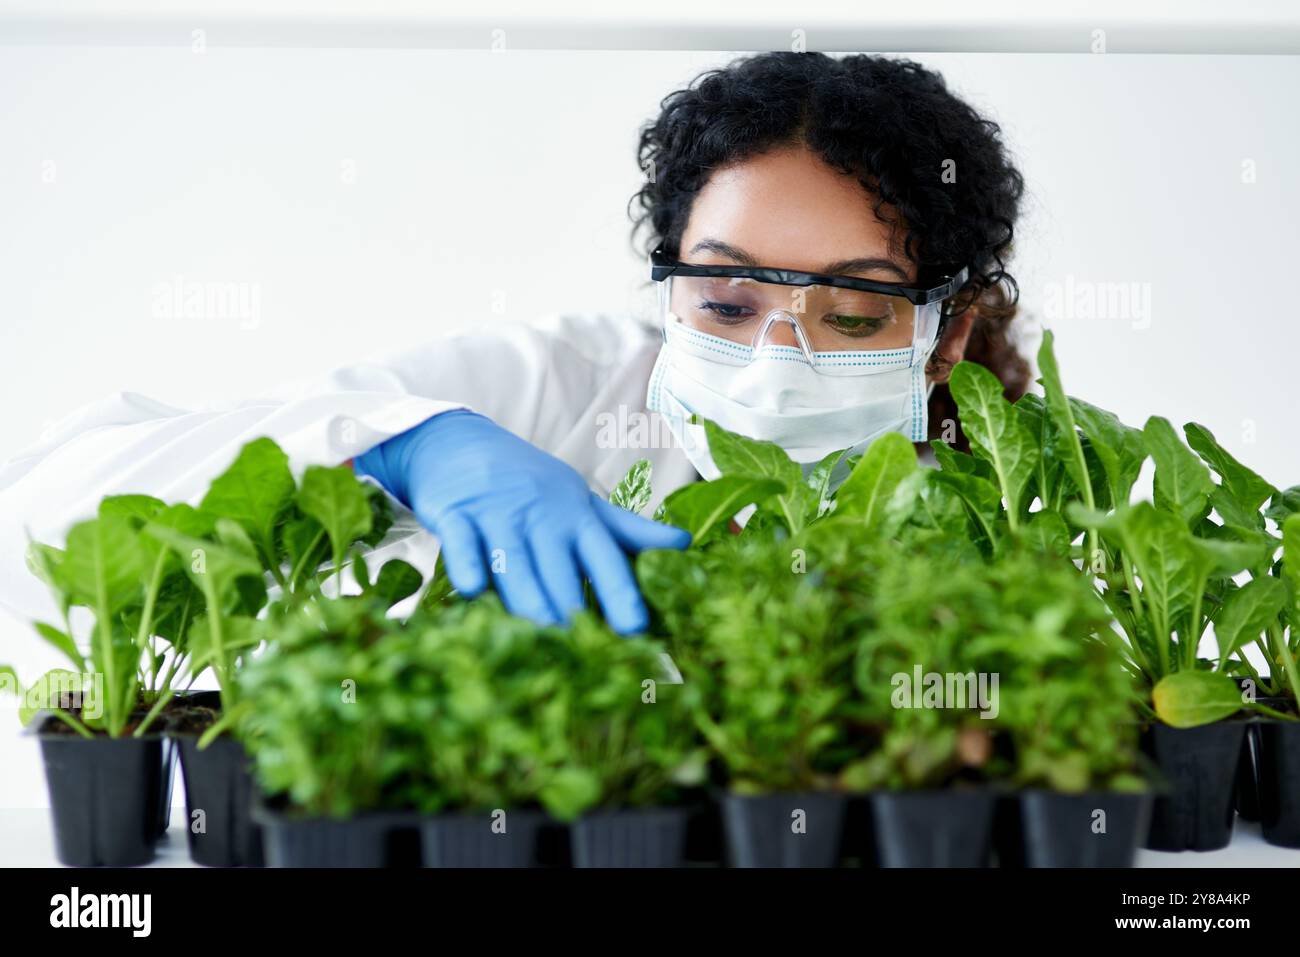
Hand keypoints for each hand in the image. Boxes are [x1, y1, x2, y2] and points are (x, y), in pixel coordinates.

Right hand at [354, 409, 689, 632]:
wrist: (461, 442)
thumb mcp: (582, 502)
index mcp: (577, 517)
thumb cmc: (532, 484)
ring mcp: (497, 514)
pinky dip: (468, 565)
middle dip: (571, 611)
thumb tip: (685, 543)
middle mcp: (542, 516)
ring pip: (514, 563)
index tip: (636, 628)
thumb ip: (630, 530)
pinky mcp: (455, 514)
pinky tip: (473, 589)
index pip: (606, 557)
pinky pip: (462, 543)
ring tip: (540, 637)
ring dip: (527, 599)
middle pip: (558, 570)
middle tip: (582, 653)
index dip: (620, 593)